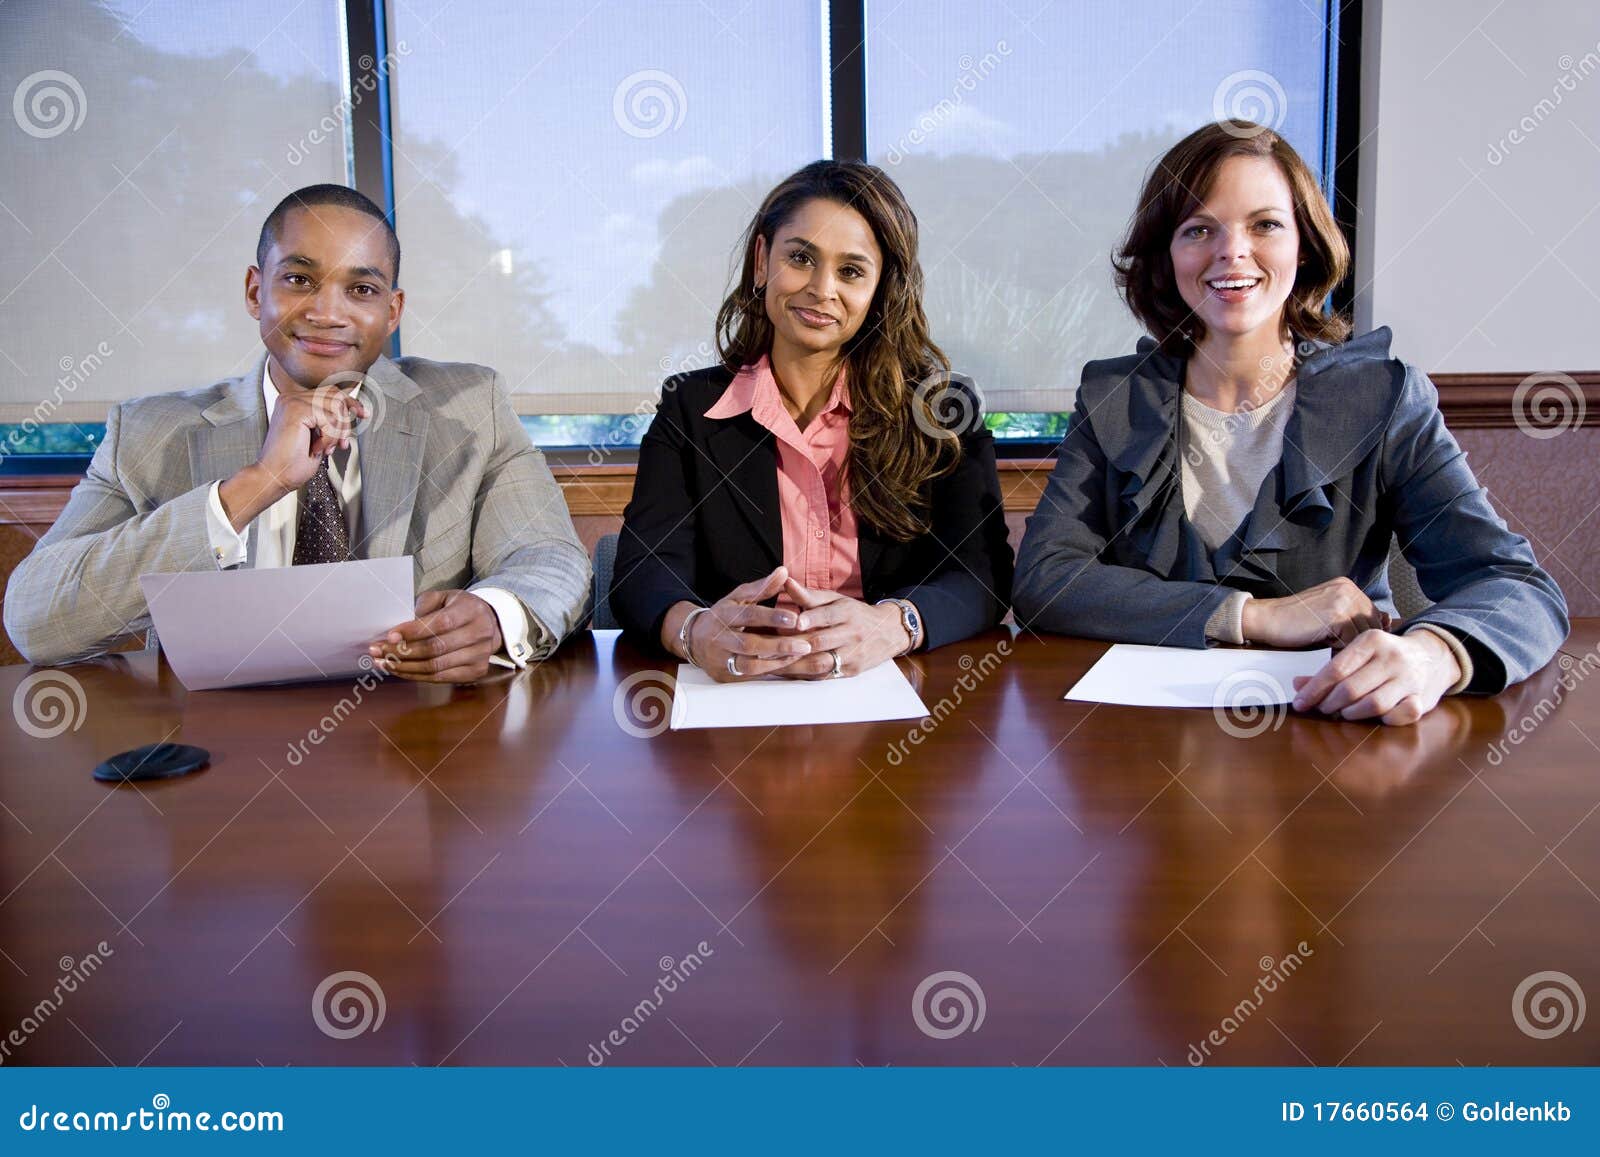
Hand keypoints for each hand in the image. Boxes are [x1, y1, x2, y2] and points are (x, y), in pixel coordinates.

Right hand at [217, 383, 366, 529]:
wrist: (275, 477)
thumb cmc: (293, 463)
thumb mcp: (318, 437)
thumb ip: (328, 421)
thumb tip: (349, 409)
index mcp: (294, 402)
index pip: (330, 392)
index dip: (350, 402)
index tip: (364, 414)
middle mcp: (291, 397)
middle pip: (336, 396)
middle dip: (345, 421)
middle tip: (342, 444)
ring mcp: (292, 401)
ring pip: (336, 406)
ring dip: (337, 432)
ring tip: (326, 449)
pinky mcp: (296, 410)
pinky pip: (329, 419)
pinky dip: (329, 438)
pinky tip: (317, 450)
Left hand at [369, 589, 504, 682]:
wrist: (489, 624)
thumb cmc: (459, 608)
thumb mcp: (445, 597)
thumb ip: (424, 605)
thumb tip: (400, 630)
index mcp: (472, 610)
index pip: (441, 624)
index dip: (413, 631)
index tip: (390, 635)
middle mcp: (480, 634)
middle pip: (436, 649)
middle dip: (402, 651)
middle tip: (377, 650)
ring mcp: (480, 656)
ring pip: (435, 667)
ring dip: (404, 667)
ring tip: (383, 662)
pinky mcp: (475, 672)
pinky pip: (440, 678)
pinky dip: (416, 675)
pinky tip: (399, 670)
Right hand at [677, 567, 813, 682]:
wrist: (693, 639)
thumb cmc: (723, 615)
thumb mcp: (739, 597)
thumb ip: (762, 587)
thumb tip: (784, 572)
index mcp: (724, 614)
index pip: (748, 615)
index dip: (771, 616)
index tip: (794, 618)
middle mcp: (720, 638)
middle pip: (748, 644)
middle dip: (778, 645)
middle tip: (805, 645)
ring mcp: (720, 659)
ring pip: (748, 665)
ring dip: (776, 662)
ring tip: (799, 655)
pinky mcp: (724, 675)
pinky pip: (749, 677)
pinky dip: (770, 671)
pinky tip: (787, 665)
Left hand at [771, 578, 912, 679]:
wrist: (890, 632)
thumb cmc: (855, 614)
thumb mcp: (837, 600)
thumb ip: (809, 595)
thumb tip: (785, 581)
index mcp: (847, 611)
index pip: (828, 615)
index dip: (811, 619)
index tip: (795, 622)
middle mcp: (852, 633)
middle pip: (821, 641)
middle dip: (794, 645)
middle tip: (768, 646)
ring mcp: (853, 654)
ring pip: (821, 663)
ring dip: (795, 665)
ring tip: (771, 663)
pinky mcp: (852, 671)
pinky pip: (825, 676)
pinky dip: (804, 675)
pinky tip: (786, 673)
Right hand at [1241, 577, 1389, 647]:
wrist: (1267, 619)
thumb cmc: (1294, 621)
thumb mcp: (1327, 613)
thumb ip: (1351, 616)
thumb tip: (1386, 623)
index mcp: (1347, 586)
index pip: (1372, 614)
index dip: (1362, 633)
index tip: (1349, 643)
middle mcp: (1348, 590)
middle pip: (1371, 624)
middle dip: (1358, 641)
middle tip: (1339, 650)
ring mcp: (1343, 600)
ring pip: (1362, 634)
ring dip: (1349, 647)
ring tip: (1331, 648)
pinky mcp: (1336, 615)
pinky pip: (1351, 641)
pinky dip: (1340, 649)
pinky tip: (1325, 647)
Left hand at [1290, 628, 1461, 724]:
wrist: (1433, 655)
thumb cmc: (1385, 657)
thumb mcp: (1360, 655)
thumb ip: (1330, 670)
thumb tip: (1297, 685)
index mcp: (1371, 641)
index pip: (1336, 669)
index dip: (1314, 690)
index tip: (1300, 703)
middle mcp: (1392, 657)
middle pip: (1351, 689)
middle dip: (1330, 704)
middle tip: (1322, 709)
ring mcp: (1410, 679)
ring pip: (1373, 704)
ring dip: (1352, 714)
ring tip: (1343, 713)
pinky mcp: (1423, 698)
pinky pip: (1399, 716)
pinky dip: (1382, 720)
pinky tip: (1373, 717)